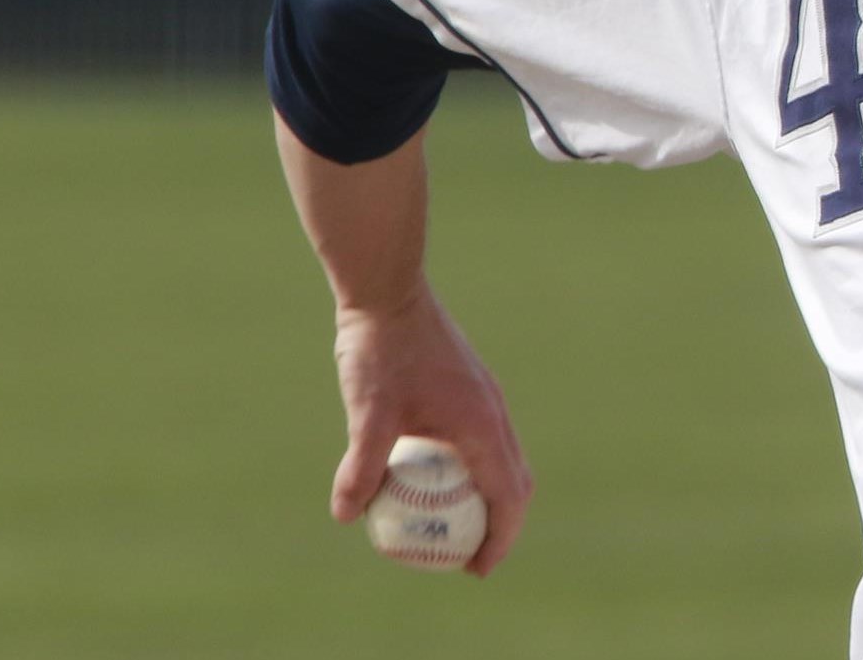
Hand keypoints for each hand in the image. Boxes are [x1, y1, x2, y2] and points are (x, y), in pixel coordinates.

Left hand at [328, 289, 533, 576]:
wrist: (389, 292)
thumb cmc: (381, 350)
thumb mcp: (366, 412)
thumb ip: (361, 464)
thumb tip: (347, 514)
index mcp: (482, 423)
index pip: (508, 495)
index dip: (499, 539)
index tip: (477, 570)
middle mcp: (494, 412)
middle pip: (516, 481)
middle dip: (500, 525)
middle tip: (467, 558)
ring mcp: (486, 398)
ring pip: (504, 460)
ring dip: (490, 498)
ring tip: (454, 524)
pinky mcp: (472, 388)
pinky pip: (486, 442)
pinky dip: (476, 472)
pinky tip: (433, 478)